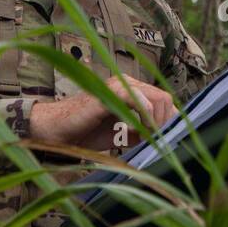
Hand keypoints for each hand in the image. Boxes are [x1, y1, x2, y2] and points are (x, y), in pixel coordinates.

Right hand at [29, 74, 175, 150]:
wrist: (56, 132)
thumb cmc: (86, 131)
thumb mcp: (122, 135)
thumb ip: (142, 133)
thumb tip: (164, 141)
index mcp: (132, 90)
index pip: (165, 101)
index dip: (171, 121)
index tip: (168, 141)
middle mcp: (128, 83)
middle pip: (166, 98)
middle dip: (168, 123)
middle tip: (160, 143)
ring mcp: (118, 86)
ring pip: (157, 98)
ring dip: (159, 123)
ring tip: (151, 140)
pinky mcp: (109, 94)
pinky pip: (138, 100)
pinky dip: (146, 117)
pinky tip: (141, 133)